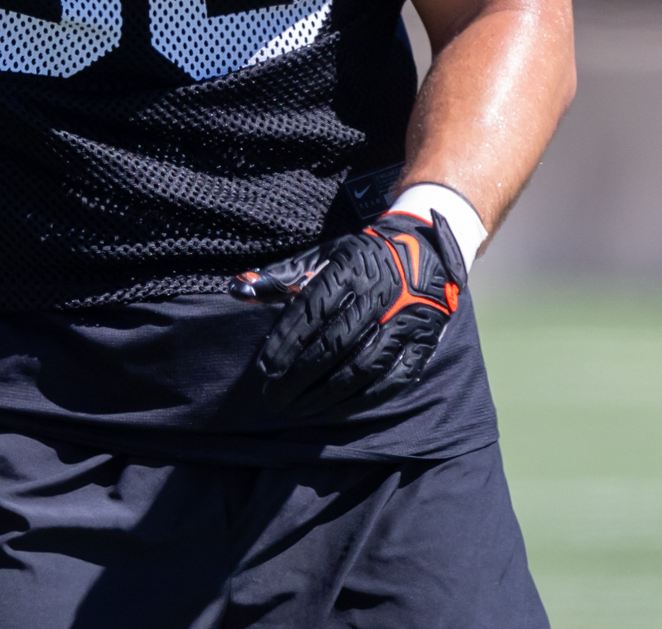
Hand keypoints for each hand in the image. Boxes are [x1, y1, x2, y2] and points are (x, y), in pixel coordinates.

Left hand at [230, 209, 467, 417]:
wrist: (425, 252)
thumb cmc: (360, 259)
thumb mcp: (322, 256)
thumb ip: (280, 277)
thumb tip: (236, 288)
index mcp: (350, 269)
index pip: (312, 311)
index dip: (286, 342)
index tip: (265, 369)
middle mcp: (379, 295)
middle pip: (334, 344)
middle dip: (299, 377)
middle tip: (274, 398)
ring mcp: (405, 321)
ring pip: (362, 367)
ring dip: (326, 394)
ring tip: (298, 409)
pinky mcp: (422, 343)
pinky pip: (392, 380)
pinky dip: (362, 399)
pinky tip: (335, 409)